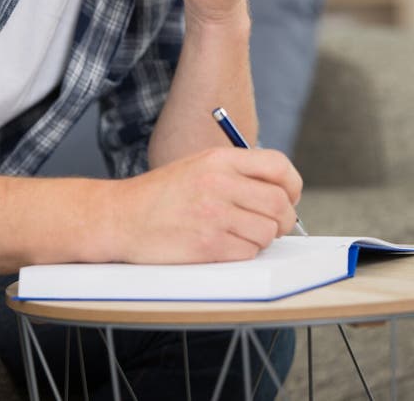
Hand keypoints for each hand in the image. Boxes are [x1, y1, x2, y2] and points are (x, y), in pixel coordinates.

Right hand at [112, 147, 302, 263]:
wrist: (121, 217)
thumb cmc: (163, 194)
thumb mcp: (199, 166)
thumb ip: (237, 173)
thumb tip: (281, 192)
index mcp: (220, 160)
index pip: (278, 166)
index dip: (292, 185)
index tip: (289, 197)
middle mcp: (219, 183)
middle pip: (279, 203)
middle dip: (282, 219)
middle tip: (271, 225)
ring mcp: (214, 215)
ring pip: (267, 232)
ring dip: (260, 238)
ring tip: (238, 234)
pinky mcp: (208, 245)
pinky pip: (247, 253)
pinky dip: (242, 253)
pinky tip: (222, 245)